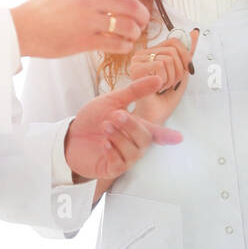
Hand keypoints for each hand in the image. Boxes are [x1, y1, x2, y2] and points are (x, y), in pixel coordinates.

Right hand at [11, 0, 164, 58]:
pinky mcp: (84, 41)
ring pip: (125, 26)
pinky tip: (124, 45)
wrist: (24, 27)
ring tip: (133, 34)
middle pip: (130, 6)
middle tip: (144, 19)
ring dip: (135, 32)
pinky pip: (115, 43)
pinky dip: (125, 45)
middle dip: (142, 14)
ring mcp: (87, 21)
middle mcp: (89, 0)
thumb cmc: (45, 4)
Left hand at [65, 75, 181, 179]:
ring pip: (134, 151)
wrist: (69, 135)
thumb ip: (135, 91)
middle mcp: (132, 144)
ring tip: (105, 126)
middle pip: (145, 139)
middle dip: (132, 126)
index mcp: (135, 128)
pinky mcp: (111, 169)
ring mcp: (123, 158)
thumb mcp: (112, 100)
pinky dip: (112, 151)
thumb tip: (158, 79)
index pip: (156, 132)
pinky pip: (120, 164)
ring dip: (120, 137)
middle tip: (115, 115)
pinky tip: (103, 143)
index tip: (178, 138)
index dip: (167, 135)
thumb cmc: (92, 119)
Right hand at [128, 29, 199, 124]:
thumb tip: (195, 32)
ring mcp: (137, 61)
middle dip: (179, 70)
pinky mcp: (136, 69)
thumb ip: (187, 53)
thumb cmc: (165, 99)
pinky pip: (160, 66)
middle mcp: (142, 54)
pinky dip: (164, 81)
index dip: (186, 55)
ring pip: (168, 58)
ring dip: (172, 78)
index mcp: (151, 53)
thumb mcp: (181, 72)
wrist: (155, 117)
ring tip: (162, 87)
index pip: (174, 41)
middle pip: (173, 50)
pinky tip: (156, 89)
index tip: (186, 70)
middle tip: (170, 84)